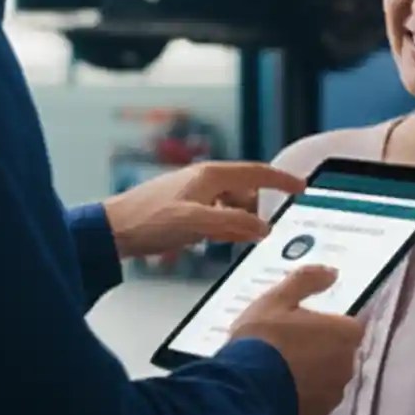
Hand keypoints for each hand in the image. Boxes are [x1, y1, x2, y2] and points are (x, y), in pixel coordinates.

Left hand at [102, 161, 304, 259]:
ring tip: (243, 240)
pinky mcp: (184, 208)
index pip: (256, 174)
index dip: (281, 181)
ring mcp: (193, 193)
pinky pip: (216, 215)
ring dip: (240, 221)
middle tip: (270, 229)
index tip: (301, 186)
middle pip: (244, 191)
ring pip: (230, 206)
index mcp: (210, 175)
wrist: (113, 230)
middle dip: (259, 209)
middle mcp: (204, 180)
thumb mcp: (196, 223)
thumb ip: (233, 224)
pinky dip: (225, 227)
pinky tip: (221, 240)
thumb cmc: (148, 220)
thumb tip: (264, 228)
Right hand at [231, 265, 364, 414]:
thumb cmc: (263, 338)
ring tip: (281, 367)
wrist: (247, 390)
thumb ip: (307, 281)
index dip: (327, 324)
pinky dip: (305, 391)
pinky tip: (282, 385)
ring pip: (329, 374)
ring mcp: (335, 391)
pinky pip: (317, 396)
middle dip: (321, 346)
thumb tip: (332, 272)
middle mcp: (348, 362)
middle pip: (339, 350)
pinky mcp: (321, 413)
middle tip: (289, 343)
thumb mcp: (278, 299)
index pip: (348, 324)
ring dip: (313, 370)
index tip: (305, 324)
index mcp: (344, 332)